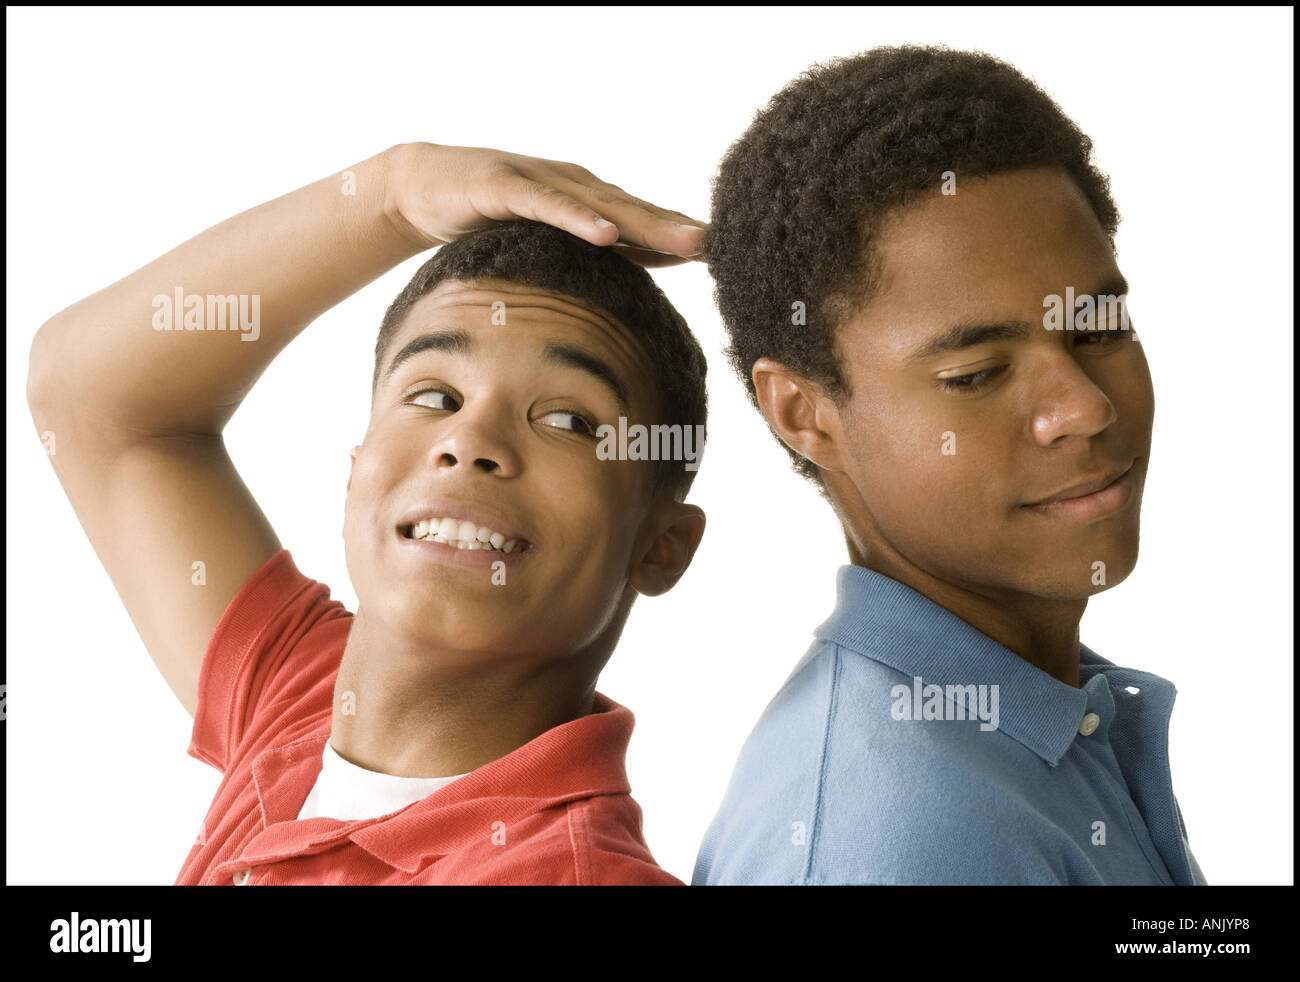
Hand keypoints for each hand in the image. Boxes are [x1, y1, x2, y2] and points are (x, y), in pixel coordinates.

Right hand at [383, 142, 705, 266]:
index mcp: (586, 203)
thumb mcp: (543, 247)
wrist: (419, 188)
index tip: (731, 257)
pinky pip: (547, 206)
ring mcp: (541, 182)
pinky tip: (606, 234)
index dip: (684, 238)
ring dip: (647, 223)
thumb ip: (583, 259)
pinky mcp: (505, 186)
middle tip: (724, 248)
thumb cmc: (486, 221)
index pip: (644, 223)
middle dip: (681, 230)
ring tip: (688, 242)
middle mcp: (573, 187)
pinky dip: (578, 219)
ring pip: (601, 206)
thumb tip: (631, 285)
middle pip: (636, 213)